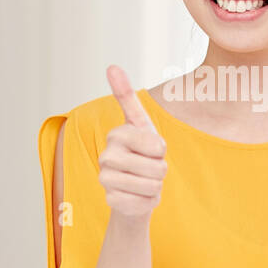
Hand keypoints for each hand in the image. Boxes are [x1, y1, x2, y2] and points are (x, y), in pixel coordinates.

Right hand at [100, 65, 167, 217]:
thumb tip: (111, 66)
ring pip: (153, 186)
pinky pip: (146, 202)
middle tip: (148, 168)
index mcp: (117, 134)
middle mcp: (107, 155)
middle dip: (161, 171)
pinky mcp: (111, 201)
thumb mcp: (141, 124)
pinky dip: (149, 202)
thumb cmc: (141, 153)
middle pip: (158, 167)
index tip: (151, 148)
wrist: (132, 189)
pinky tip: (137, 197)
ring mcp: (106, 179)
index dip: (161, 150)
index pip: (157, 145)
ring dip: (155, 187)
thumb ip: (127, 96)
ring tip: (143, 182)